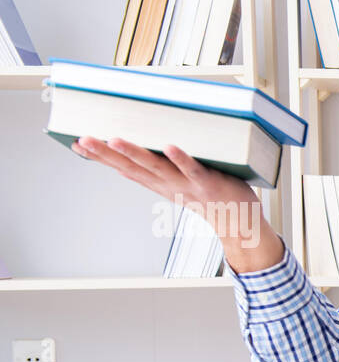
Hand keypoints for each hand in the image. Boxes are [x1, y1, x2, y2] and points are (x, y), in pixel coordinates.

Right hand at [70, 136, 267, 249]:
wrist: (240, 222)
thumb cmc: (210, 196)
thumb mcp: (179, 182)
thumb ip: (162, 166)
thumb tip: (150, 143)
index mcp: (159, 183)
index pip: (124, 168)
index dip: (100, 158)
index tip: (76, 143)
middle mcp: (168, 184)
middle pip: (132, 168)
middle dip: (105, 154)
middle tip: (82, 139)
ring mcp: (187, 184)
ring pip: (156, 167)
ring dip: (134, 154)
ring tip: (114, 140)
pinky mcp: (209, 182)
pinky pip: (193, 169)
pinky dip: (181, 158)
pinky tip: (169, 146)